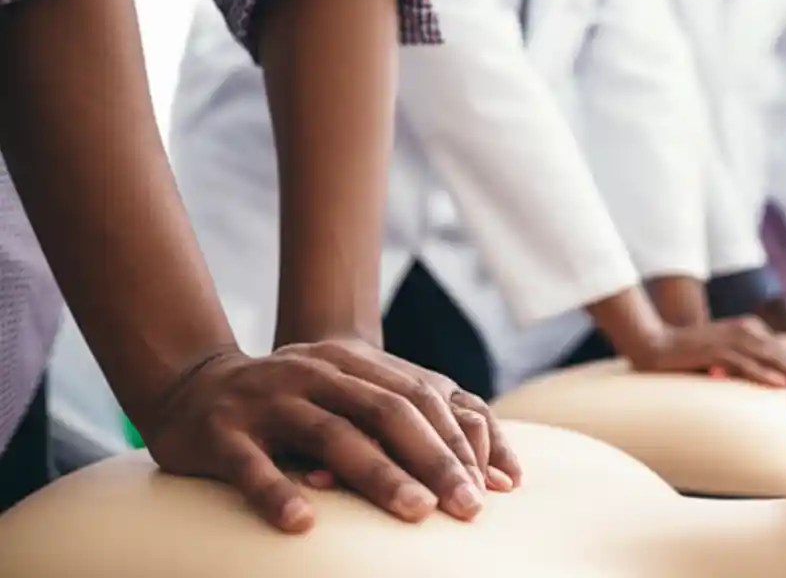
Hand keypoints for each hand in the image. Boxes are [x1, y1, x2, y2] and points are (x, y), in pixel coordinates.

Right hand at [140, 339, 520, 533]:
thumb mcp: (346, 400)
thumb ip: (402, 427)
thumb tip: (487, 474)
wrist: (194, 384)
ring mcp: (267, 400)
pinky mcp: (222, 432)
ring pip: (331, 436)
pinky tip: (304, 524)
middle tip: (468, 506)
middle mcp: (315, 374)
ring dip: (379, 475)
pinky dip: (278, 493)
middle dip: (433, 461)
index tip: (488, 488)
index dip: (454, 442)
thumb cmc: (292, 405)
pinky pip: (252, 466)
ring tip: (416, 512)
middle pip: (387, 414)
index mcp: (351, 365)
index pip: (417, 400)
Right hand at [629, 317, 785, 386]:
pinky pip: (742, 363)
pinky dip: (761, 372)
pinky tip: (777, 382)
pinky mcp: (713, 351)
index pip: (785, 351)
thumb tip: (773, 387)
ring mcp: (729, 340)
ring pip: (768, 356)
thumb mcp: (725, 359)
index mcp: (751, 332)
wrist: (656, 343)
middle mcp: (745, 331)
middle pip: (782, 353)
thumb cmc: (693, 356)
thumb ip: (748, 367)